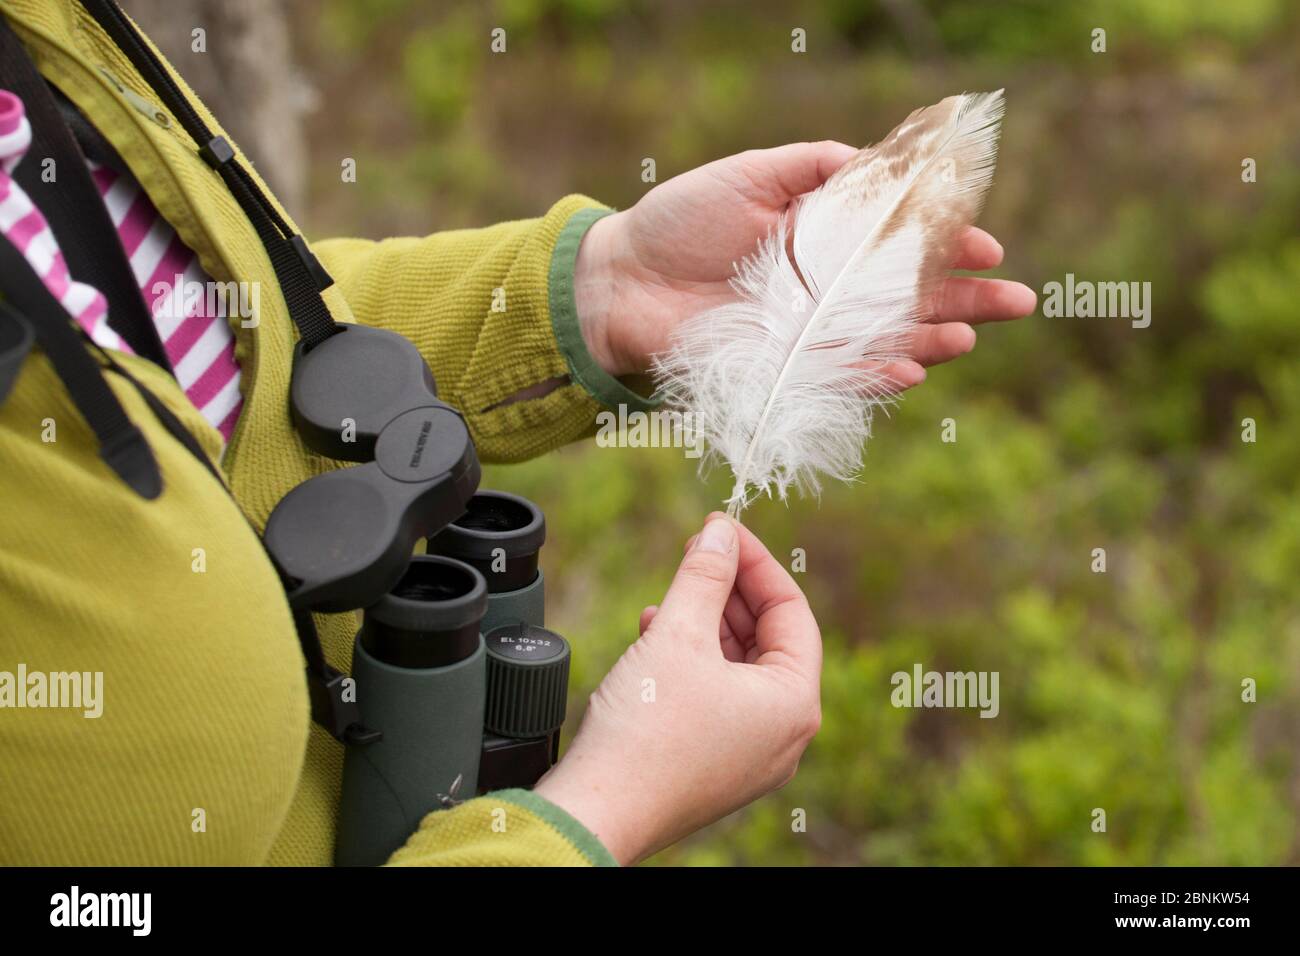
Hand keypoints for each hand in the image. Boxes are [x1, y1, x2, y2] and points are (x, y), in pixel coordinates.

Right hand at [534, 514, 821, 863]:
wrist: (598, 810)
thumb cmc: (644, 733)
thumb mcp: (678, 634)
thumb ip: (704, 575)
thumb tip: (720, 532)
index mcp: (794, 703)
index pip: (791, 611)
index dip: (755, 562)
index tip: (722, 530)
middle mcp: (783, 734)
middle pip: (768, 639)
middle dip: (729, 592)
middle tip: (696, 553)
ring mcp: (750, 754)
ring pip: (738, 667)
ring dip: (705, 623)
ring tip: (670, 595)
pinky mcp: (714, 764)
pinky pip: (717, 696)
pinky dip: (692, 660)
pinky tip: (655, 636)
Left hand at [575, 141, 1036, 387]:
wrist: (622, 279)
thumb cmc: (682, 220)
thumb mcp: (754, 174)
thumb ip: (818, 169)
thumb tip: (884, 165)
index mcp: (826, 237)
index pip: (902, 244)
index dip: (948, 246)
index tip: (988, 247)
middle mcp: (826, 288)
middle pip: (907, 297)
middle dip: (963, 301)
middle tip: (1017, 304)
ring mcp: (808, 331)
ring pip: (883, 340)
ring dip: (929, 341)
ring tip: (967, 339)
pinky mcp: (782, 368)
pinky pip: (838, 377)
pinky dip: (873, 376)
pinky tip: (910, 369)